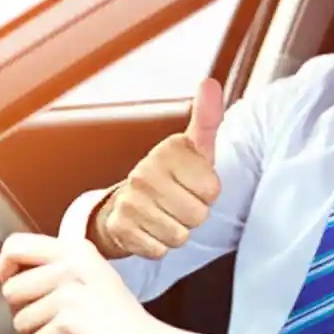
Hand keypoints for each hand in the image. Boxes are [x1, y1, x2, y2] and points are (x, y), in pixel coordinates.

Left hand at [0, 233, 168, 333]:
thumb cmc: (119, 318)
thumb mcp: (85, 277)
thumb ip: (41, 266)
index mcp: (77, 249)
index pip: (15, 245)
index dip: (8, 269)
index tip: (21, 285)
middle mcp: (73, 266)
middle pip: (10, 288)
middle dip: (23, 310)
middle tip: (53, 317)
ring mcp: (70, 294)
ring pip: (19, 319)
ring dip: (37, 333)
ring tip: (65, 331)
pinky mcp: (68, 324)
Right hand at [97, 78, 223, 259]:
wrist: (128, 204)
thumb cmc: (173, 175)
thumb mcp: (195, 147)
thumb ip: (207, 118)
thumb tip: (210, 83)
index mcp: (168, 151)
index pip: (213, 191)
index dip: (208, 193)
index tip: (193, 184)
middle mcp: (145, 172)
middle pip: (198, 216)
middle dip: (194, 214)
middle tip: (179, 202)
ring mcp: (129, 201)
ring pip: (180, 236)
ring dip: (177, 231)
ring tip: (165, 214)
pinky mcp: (120, 228)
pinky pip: (159, 250)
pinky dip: (158, 245)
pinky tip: (150, 229)